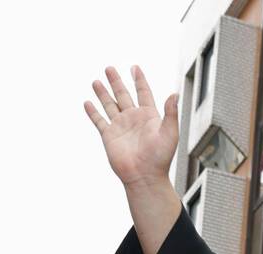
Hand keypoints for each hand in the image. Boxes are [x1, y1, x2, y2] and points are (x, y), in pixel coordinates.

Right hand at [85, 66, 178, 188]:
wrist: (144, 176)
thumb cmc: (160, 158)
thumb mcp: (170, 133)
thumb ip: (171, 113)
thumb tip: (175, 93)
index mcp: (149, 116)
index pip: (143, 93)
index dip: (139, 80)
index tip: (135, 68)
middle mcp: (133, 119)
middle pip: (123, 95)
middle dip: (116, 81)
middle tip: (109, 68)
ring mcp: (120, 127)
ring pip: (109, 105)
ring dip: (103, 93)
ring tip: (96, 81)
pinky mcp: (109, 136)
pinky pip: (99, 121)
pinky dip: (93, 112)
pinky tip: (87, 103)